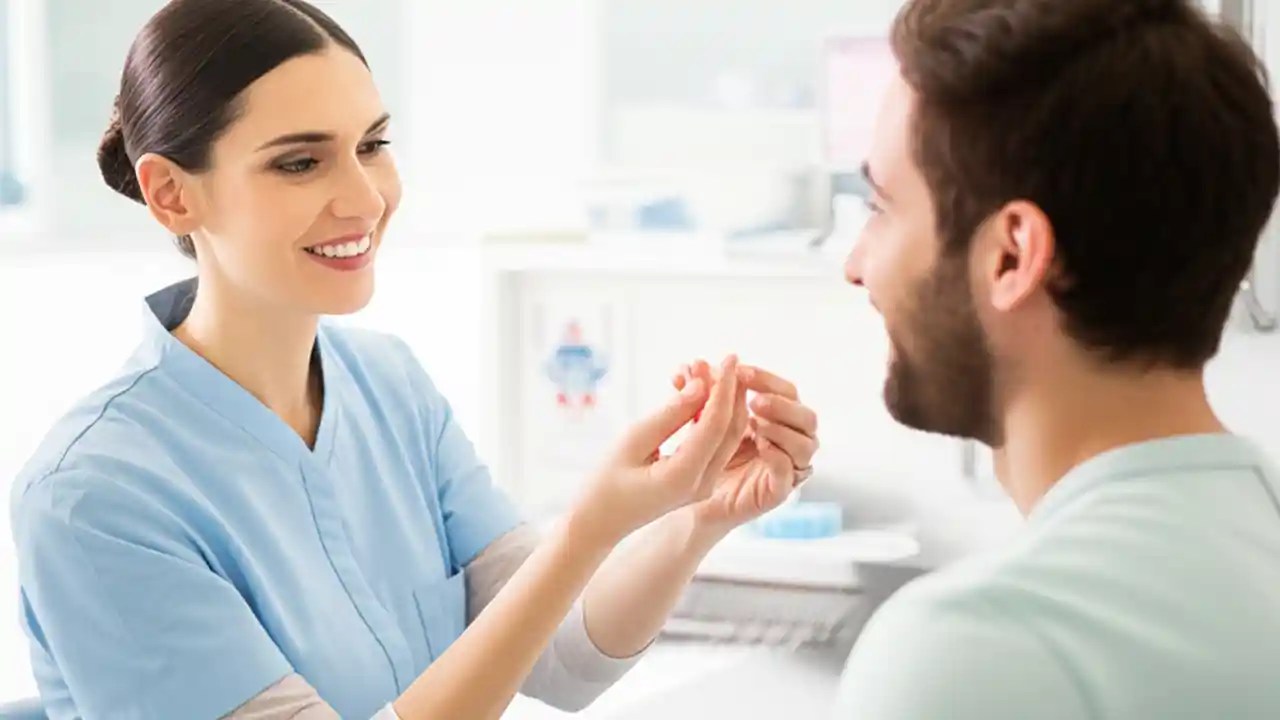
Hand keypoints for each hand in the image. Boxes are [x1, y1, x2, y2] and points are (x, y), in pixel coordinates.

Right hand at [570, 355, 744, 547]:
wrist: (599, 522)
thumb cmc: (606, 481)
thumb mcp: (633, 440)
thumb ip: (670, 414)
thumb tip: (702, 386)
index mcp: (685, 476)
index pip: (716, 423)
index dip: (724, 387)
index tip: (729, 357)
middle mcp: (703, 483)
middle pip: (731, 429)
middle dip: (729, 391)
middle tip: (722, 359)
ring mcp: (704, 485)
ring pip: (726, 435)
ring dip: (720, 402)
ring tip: (704, 370)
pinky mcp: (699, 480)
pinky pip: (713, 443)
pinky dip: (709, 416)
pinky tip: (697, 392)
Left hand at [674, 361, 818, 534]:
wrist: (689, 495)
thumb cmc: (701, 452)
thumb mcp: (699, 417)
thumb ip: (699, 393)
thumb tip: (688, 366)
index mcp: (777, 418)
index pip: (787, 391)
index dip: (768, 379)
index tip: (740, 370)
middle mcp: (789, 441)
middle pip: (806, 416)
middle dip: (782, 404)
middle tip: (755, 401)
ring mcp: (787, 467)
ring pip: (807, 445)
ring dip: (783, 430)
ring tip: (755, 423)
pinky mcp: (777, 491)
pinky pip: (791, 475)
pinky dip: (779, 457)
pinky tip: (760, 445)